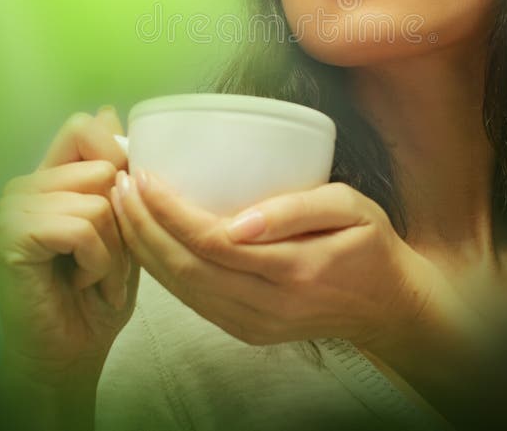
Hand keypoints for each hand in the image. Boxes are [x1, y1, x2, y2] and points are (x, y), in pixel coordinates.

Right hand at [0, 106, 140, 385]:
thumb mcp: (121, 224)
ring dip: (114, 249)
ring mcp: (14, 207)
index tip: (121, 204)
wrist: (70, 354)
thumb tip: (108, 111)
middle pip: (105, 167)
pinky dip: (98, 263)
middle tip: (105, 258)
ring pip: (100, 200)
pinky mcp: (11, 234)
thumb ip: (114, 173)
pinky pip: (82, 227)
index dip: (117, 157)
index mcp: (50, 176)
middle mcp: (26, 184)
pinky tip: (82, 283)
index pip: (85, 126)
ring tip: (94, 275)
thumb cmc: (98, 292)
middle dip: (123, 220)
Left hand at [110, 171, 436, 349]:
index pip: (211, 241)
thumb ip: (298, 209)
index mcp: (295, 270)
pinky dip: (162, 271)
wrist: (387, 306)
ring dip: (145, 249)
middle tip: (119, 186)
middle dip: (143, 226)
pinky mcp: (247, 330)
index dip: (169, 211)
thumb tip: (239, 220)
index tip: (143, 177)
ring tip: (122, 209)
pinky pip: (193, 301)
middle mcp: (268, 306)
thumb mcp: (352, 209)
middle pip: (186, 268)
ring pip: (182, 290)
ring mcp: (254, 324)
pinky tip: (148, 242)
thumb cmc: (370, 244)